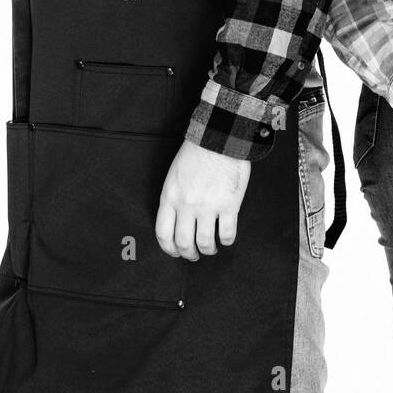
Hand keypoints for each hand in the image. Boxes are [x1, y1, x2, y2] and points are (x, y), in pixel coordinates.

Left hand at [155, 141, 250, 259]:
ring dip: (208, 250)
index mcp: (170, 196)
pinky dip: (226, 241)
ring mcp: (208, 206)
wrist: (219, 137)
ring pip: (205, 242)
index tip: (175, 252)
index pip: (163, 233)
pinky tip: (226, 238)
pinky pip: (227, 234)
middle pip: (183, 243)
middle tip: (194, 255)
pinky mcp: (229, 205)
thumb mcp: (174, 174)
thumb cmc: (197, 152)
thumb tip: (177, 220)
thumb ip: (173, 197)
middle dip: (188, 254)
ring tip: (211, 249)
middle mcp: (186, 205)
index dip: (169, 249)